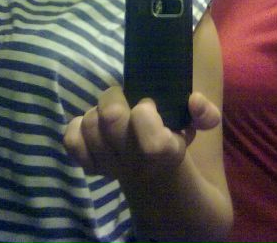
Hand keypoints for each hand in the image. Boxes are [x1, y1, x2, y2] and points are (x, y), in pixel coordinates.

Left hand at [63, 87, 219, 180]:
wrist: (156, 177)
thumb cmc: (172, 140)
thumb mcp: (194, 126)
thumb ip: (205, 113)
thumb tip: (195, 101)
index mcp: (164, 152)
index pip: (151, 140)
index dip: (146, 113)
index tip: (149, 106)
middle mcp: (133, 162)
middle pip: (110, 118)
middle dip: (115, 98)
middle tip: (126, 101)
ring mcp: (108, 165)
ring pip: (89, 124)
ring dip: (97, 111)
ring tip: (111, 113)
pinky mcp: (88, 165)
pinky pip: (71, 142)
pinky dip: (78, 128)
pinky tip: (93, 127)